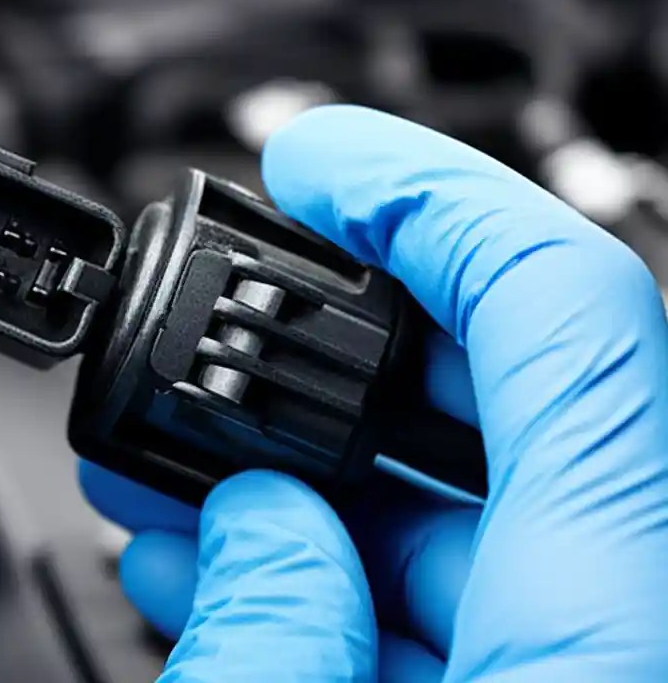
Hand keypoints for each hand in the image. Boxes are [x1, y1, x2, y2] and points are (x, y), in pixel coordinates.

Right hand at [82, 105, 667, 680]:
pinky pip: (477, 614)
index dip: (435, 202)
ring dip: (322, 487)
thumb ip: (267, 629)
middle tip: (218, 348)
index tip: (327, 168)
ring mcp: (604, 669)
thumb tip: (258, 521)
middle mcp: (639, 638)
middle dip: (339, 359)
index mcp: (606, 637)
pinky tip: (238, 572)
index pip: (566, 316)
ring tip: (179, 487)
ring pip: (484, 519)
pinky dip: (357, 583)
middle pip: (513, 405)